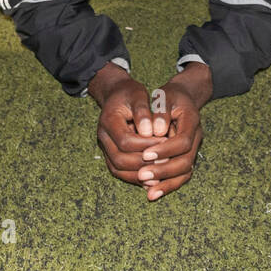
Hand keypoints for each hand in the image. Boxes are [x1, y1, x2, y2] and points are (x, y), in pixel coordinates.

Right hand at [88, 62, 163, 186]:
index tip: (165, 142)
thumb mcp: (138, 95)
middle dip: (144, 162)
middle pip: (120, 160)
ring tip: (161, 171)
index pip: (126, 141)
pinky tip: (153, 177)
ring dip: (139, 174)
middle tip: (166, 160)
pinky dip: (135, 176)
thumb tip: (149, 131)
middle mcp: (103, 137)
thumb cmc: (130, 93)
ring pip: (118, 169)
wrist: (117, 94)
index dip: (146, 145)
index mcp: (108, 121)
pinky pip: (120, 171)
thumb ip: (143, 112)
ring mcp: (105, 147)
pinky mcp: (110, 154)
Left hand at [136, 64, 211, 200]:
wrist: (182, 97)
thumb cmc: (169, 96)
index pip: (182, 141)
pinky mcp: (185, 157)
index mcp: (192, 121)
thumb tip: (156, 130)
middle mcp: (196, 138)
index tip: (145, 154)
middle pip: (186, 161)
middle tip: (142, 175)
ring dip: (167, 184)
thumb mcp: (164, 96)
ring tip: (148, 193)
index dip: (165, 150)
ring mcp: (192, 149)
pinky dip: (168, 185)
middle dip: (163, 171)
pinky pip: (180, 176)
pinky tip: (152, 192)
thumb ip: (160, 111)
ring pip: (185, 172)